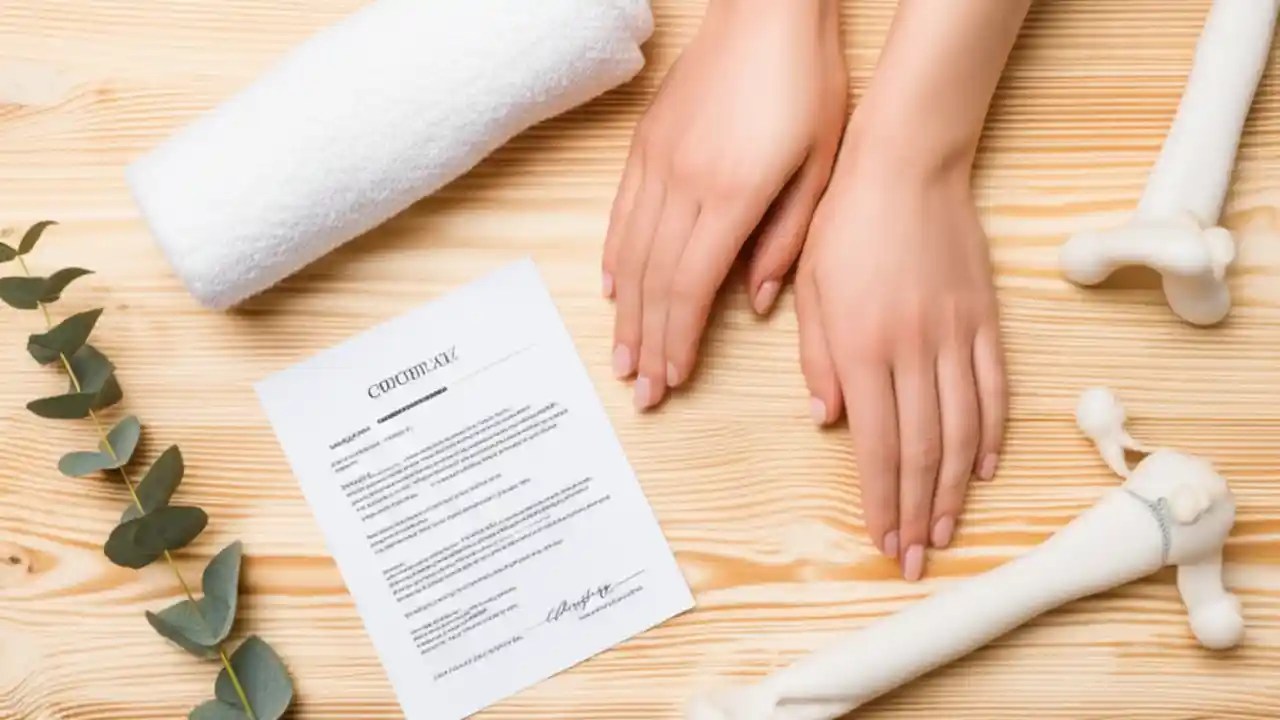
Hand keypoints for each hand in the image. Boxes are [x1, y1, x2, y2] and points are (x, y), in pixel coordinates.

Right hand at [603, 0, 846, 409]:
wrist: (768, 12)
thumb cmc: (807, 83)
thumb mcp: (821, 164)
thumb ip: (787, 239)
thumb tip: (758, 302)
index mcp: (732, 194)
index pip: (692, 288)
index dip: (678, 341)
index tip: (672, 379)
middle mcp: (684, 183)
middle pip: (655, 282)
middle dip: (647, 343)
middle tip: (639, 389)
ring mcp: (659, 163)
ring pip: (632, 253)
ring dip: (627, 313)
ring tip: (622, 356)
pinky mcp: (646, 145)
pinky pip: (622, 213)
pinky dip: (615, 258)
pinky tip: (613, 289)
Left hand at [798, 129, 1007, 580]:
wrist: (905, 165)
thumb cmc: (843, 224)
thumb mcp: (810, 289)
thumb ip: (818, 359)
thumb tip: (830, 421)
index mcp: (860, 348)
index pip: (877, 445)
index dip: (882, 499)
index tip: (885, 539)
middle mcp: (911, 351)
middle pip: (922, 450)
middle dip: (918, 510)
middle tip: (918, 555)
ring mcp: (954, 336)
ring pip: (961, 429)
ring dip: (955, 487)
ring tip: (950, 527)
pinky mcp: (983, 318)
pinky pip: (993, 388)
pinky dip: (992, 432)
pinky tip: (986, 466)